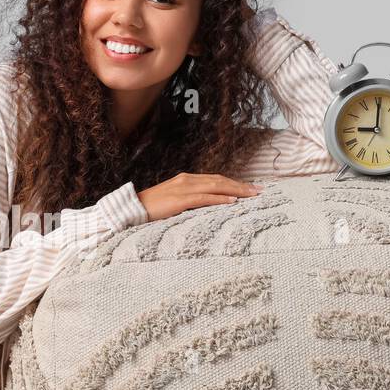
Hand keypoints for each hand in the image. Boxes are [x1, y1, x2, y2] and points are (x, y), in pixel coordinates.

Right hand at [135, 173, 262, 222]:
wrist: (130, 209)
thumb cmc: (150, 209)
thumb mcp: (173, 202)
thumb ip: (189, 202)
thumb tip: (206, 208)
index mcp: (186, 180)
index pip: (215, 179)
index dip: (234, 183)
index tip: (250, 188)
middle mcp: (187, 180)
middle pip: (220, 180)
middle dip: (241, 185)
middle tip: (259, 190)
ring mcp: (183, 188)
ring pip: (216, 186)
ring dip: (236, 190)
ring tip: (252, 195)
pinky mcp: (180, 199)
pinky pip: (204, 198)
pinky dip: (220, 199)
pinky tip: (233, 202)